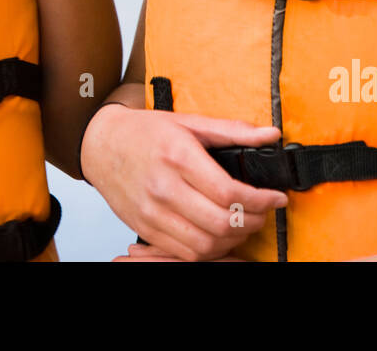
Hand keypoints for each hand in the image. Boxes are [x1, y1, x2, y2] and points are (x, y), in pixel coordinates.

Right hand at [80, 103, 288, 261]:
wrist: (101, 145)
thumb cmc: (144, 132)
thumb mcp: (189, 122)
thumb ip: (233, 131)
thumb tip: (270, 135)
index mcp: (178, 157)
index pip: (229, 193)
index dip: (261, 200)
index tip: (276, 197)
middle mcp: (164, 188)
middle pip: (221, 223)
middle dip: (254, 222)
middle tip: (263, 212)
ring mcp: (152, 212)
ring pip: (204, 245)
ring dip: (233, 240)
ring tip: (244, 224)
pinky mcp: (145, 229)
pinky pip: (184, 253)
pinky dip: (208, 250)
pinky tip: (218, 235)